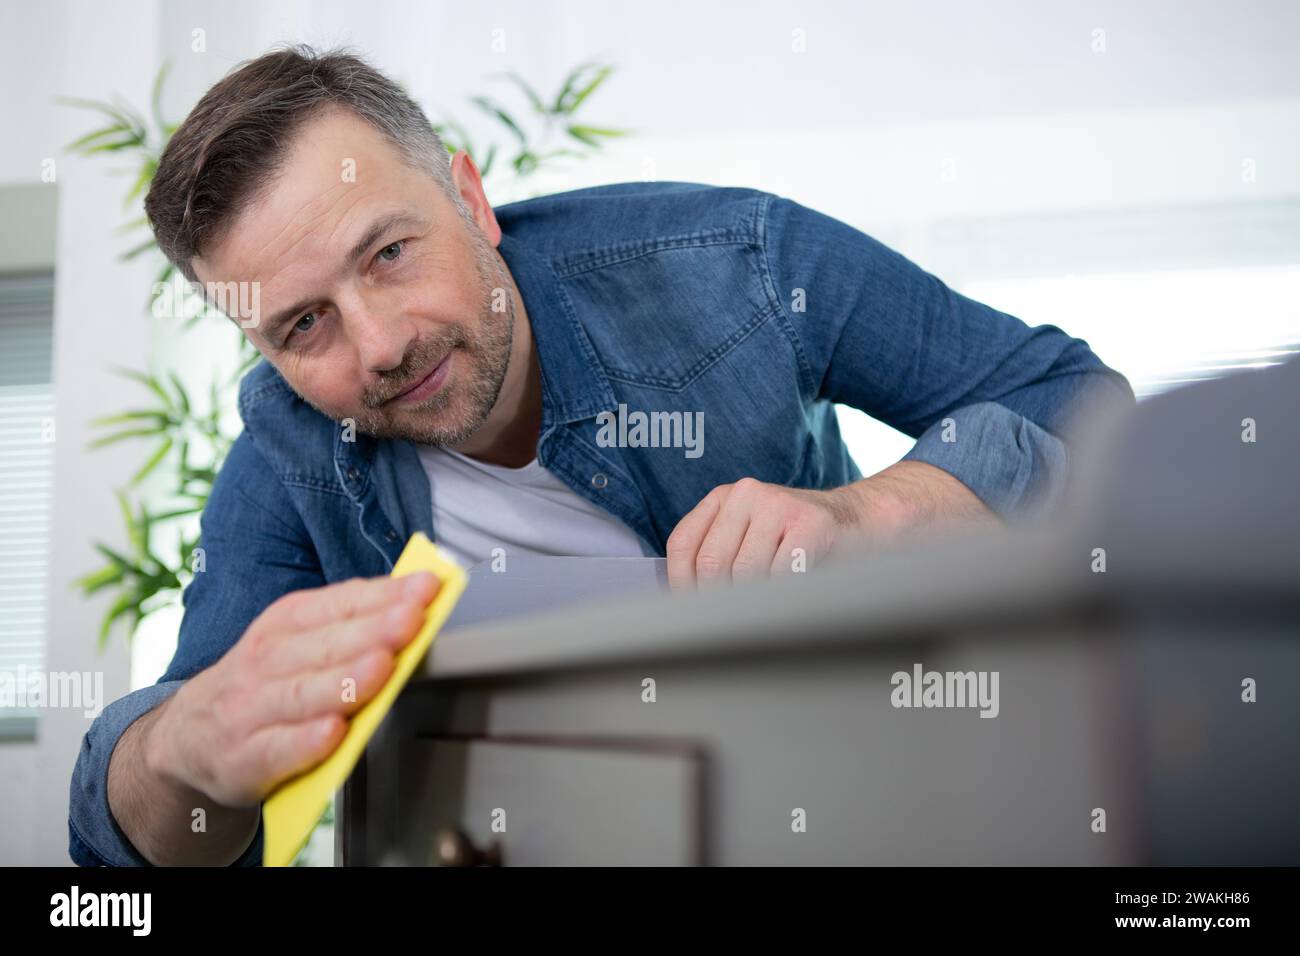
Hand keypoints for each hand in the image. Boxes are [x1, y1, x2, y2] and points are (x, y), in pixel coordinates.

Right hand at [145, 571, 439, 806]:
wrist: (187, 739)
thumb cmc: (261, 685)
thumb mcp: (295, 642)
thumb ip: (348, 625)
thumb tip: (413, 602)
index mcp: (283, 625)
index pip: (337, 604)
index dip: (383, 594)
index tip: (427, 586)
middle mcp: (264, 662)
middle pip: (325, 645)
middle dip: (372, 630)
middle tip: (411, 620)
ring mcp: (250, 711)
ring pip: (302, 693)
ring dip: (345, 680)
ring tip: (381, 667)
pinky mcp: (243, 759)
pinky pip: (277, 750)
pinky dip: (306, 742)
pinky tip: (333, 733)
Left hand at [665, 462, 995, 590]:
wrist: (863, 521)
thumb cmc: (800, 541)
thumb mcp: (751, 536)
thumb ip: (719, 557)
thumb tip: (682, 608)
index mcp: (724, 497)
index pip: (683, 547)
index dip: (682, 587)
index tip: (692, 614)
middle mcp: (746, 493)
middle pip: (712, 566)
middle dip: (717, 601)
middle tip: (730, 624)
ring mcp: (780, 505)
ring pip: (744, 575)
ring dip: (753, 603)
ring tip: (766, 613)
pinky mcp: (810, 524)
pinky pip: (781, 576)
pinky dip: (783, 598)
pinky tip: (792, 601)